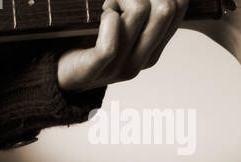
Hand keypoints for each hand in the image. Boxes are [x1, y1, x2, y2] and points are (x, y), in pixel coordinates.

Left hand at [57, 0, 186, 93]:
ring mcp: (119, 68)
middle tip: (119, 0)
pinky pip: (110, 43)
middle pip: (165, 8)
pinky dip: (107, 18)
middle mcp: (142, 61)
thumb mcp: (127, 25)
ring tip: (107, 7)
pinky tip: (102, 15)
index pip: (179, 5)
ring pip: (139, 11)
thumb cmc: (91, 42)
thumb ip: (146, 9)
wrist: (62, 75)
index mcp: (154, 49)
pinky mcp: (94, 71)